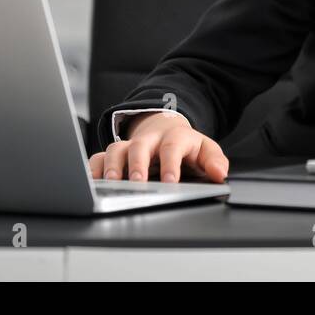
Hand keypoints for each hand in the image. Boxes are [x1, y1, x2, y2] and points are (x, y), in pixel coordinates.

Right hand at [88, 112, 229, 183]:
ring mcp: (129, 146)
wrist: (166, 130)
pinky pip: (99, 158)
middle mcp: (149, 139)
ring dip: (113, 167)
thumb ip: (214, 161)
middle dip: (138, 164)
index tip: (171, 182)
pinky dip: (94, 170)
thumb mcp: (205, 150)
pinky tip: (94, 184)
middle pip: (140, 146)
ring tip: (114, 184)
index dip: (171, 164)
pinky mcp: (114, 155)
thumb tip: (220, 173)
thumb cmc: (186, 146)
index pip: (172, 146)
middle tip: (138, 183)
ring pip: (116, 150)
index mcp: (174, 137)